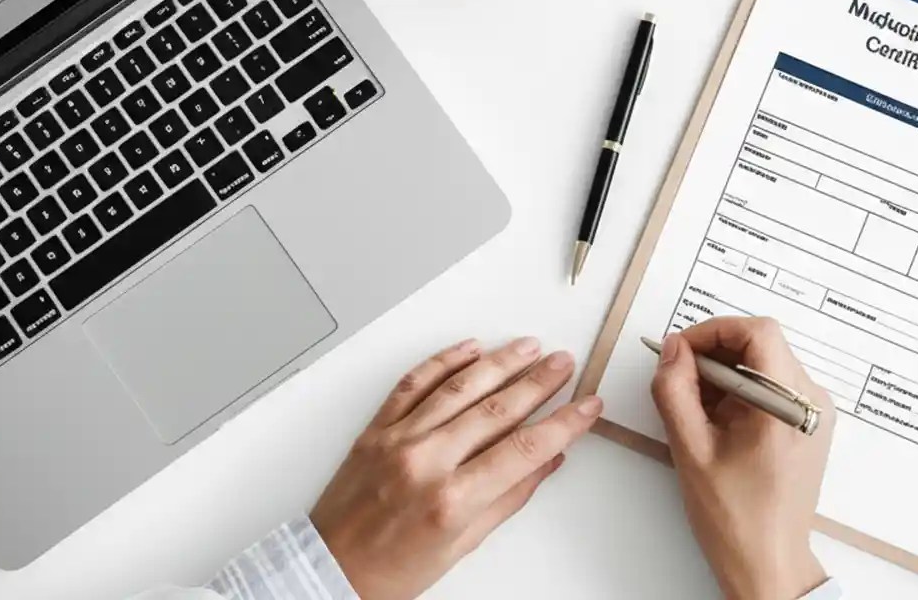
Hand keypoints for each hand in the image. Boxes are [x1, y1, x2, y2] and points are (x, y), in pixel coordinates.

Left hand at [311, 337, 602, 599]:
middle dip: (537, 382)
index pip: (524, 450)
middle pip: (496, 410)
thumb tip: (548, 461)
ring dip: (498, 363)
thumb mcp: (463, 545)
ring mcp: (398, 440)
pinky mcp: (376, 429)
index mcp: (453, 501)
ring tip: (528, 347)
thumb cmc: (393, 570)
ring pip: (458, 388)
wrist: (331, 568)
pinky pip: (413, 384)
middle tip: (564, 363)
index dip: (563, 424)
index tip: (587, 407)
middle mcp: (426, 463)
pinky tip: (470, 349)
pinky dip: (443, 362)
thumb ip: (509, 498)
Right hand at [651, 317, 834, 599]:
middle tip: (679, 379)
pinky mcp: (806, 423)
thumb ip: (675, 391)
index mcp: (789, 406)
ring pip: (762, 364)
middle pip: (760, 345)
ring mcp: (813, 412)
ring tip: (696, 409)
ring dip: (723, 374)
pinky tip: (715, 420)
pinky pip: (770, 386)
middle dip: (713, 353)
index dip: (713, 330)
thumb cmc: (735, 518)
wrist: (768, 561)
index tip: (680, 349)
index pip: (758, 333)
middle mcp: (811, 402)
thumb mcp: (691, 450)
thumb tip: (672, 349)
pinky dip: (737, 391)